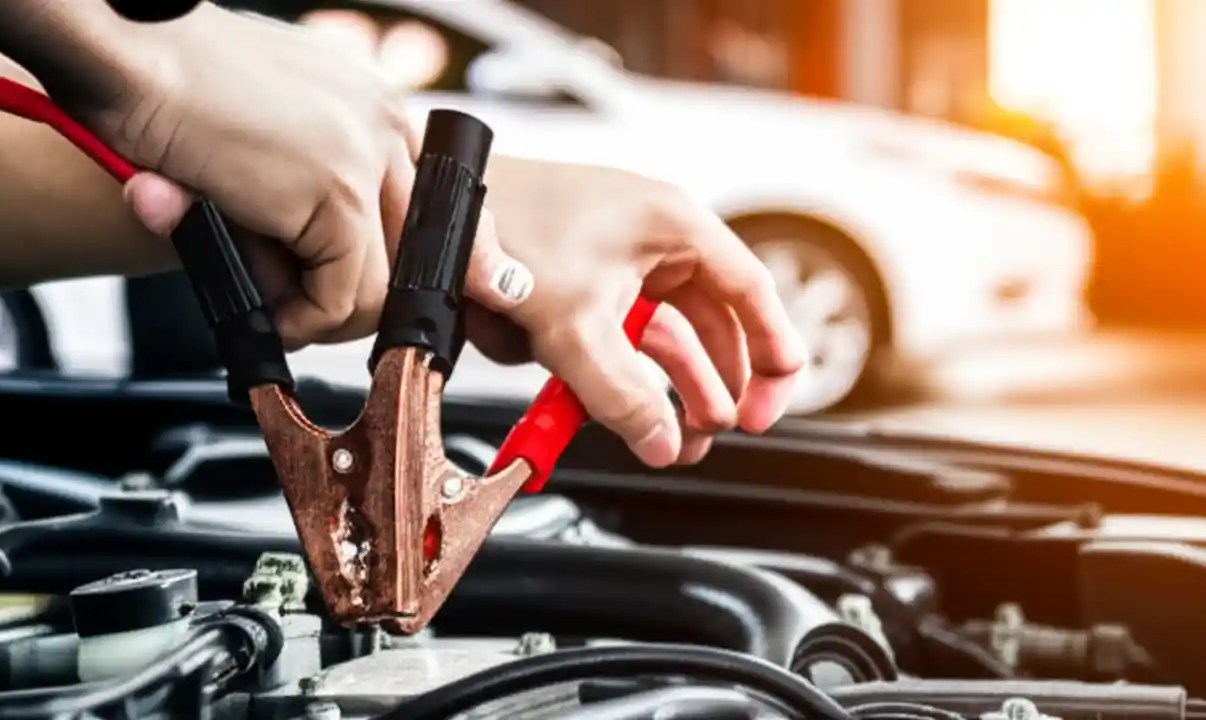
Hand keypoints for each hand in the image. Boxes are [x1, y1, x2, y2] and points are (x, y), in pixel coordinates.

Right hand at [58, 4, 527, 348]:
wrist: (123, 54)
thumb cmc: (170, 92)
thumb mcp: (267, 141)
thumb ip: (306, 195)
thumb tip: (329, 278)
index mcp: (374, 108)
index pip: (435, 207)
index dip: (424, 266)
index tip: (398, 306)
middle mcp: (385, 125)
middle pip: (419, 253)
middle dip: (365, 299)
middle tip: (308, 311)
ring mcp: (368, 157)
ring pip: (384, 286)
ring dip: (325, 312)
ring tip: (270, 301)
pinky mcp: (337, 193)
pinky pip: (342, 297)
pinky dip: (302, 321)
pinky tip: (267, 313)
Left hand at [468, 157, 806, 466]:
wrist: (433, 211)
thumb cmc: (503, 227)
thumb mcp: (574, 325)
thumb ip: (622, 395)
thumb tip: (662, 443)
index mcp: (674, 226)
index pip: (751, 292)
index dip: (772, 353)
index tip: (772, 404)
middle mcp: (656, 237)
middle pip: (712, 322)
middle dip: (716, 384)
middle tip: (718, 431)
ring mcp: (620, 258)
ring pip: (664, 335)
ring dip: (668, 387)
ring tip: (675, 438)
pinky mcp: (585, 279)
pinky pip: (618, 334)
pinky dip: (618, 371)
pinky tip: (611, 405)